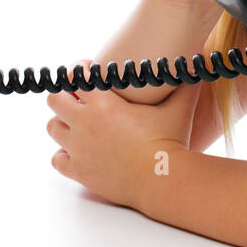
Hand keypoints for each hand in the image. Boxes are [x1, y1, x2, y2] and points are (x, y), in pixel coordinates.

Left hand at [46, 59, 193, 207]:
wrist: (162, 180)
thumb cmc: (170, 143)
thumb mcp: (179, 109)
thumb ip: (183, 85)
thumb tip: (194, 66)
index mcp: (103, 104)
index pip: (77, 76)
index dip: (82, 70)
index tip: (91, 71)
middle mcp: (84, 123)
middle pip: (55, 99)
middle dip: (66, 95)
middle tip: (81, 98)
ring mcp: (78, 149)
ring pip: (52, 127)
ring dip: (62, 123)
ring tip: (78, 124)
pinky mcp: (78, 171)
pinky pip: (57, 159)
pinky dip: (63, 154)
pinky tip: (78, 152)